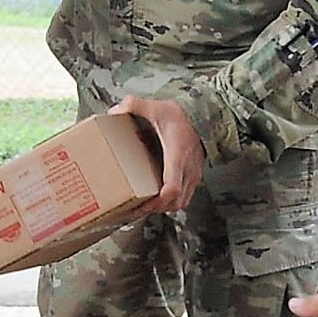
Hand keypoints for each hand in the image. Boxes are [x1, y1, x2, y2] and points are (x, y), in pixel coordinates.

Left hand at [112, 94, 203, 212]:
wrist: (203, 117)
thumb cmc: (180, 116)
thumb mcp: (155, 107)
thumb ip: (134, 106)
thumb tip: (114, 111)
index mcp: (177, 154)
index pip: (172, 186)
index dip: (158, 201)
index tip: (141, 205)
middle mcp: (188, 169)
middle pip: (173, 202)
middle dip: (152, 209)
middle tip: (131, 210)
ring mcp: (192, 175)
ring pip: (179, 203)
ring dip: (161, 208)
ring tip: (140, 208)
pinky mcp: (192, 178)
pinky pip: (182, 198)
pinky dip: (168, 203)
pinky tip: (153, 199)